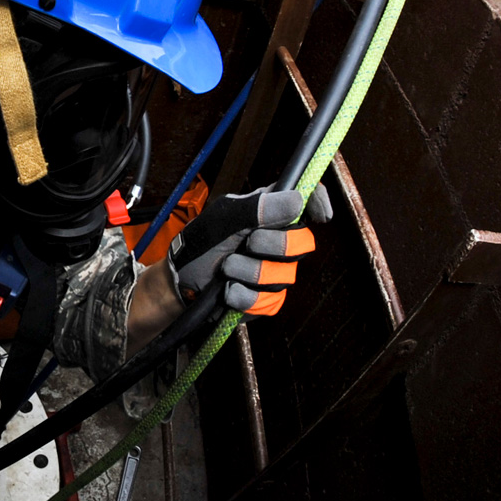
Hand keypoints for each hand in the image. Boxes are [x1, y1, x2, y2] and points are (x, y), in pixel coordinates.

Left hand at [169, 186, 331, 317]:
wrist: (179, 282)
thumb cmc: (200, 245)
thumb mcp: (222, 219)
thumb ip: (257, 208)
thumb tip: (298, 200)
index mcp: (269, 212)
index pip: (306, 200)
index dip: (319, 203)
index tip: (321, 215)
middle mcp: (278, 240)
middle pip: (302, 241)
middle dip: (271, 244)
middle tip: (246, 242)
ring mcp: (275, 272)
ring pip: (282, 274)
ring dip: (247, 271)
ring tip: (225, 267)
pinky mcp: (266, 299)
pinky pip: (267, 300)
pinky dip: (241, 294)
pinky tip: (227, 289)